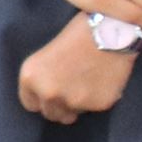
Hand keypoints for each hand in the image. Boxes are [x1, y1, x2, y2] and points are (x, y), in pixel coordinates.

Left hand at [17, 14, 136, 124]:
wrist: (111, 27)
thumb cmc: (78, 32)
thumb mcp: (47, 53)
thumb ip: (43, 78)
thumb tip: (49, 97)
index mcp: (30, 78)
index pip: (31, 104)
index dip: (43, 98)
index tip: (54, 90)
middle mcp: (48, 93)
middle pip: (51, 114)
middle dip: (60, 105)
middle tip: (73, 89)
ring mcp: (73, 101)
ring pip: (73, 113)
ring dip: (79, 104)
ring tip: (89, 83)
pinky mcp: (98, 105)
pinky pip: (96, 108)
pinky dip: (100, 98)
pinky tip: (104, 80)